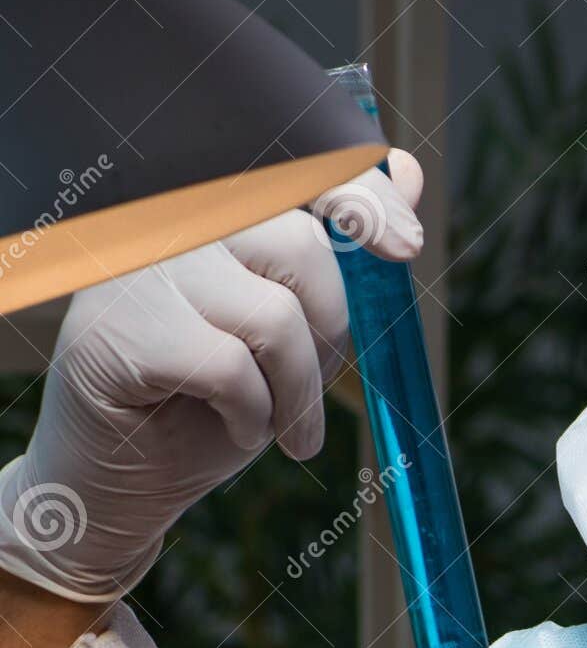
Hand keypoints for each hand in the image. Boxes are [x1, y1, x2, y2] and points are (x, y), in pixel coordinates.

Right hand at [0, 150, 424, 603]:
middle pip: (301, 246)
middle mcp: (168, 218)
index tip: (406, 246)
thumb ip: (343, 248)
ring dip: (297, 389)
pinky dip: (252, 414)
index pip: (296, 169)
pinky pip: (230, 368)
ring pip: (274, 317)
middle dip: (331, 329)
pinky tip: (231, 426)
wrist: (127, 478)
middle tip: (314, 384)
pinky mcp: (115, 327)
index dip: (361, 195)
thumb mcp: (299, 319)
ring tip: (279, 422)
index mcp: (216, 204)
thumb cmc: (216, 396)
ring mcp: (134, 269)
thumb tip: (410, 169)